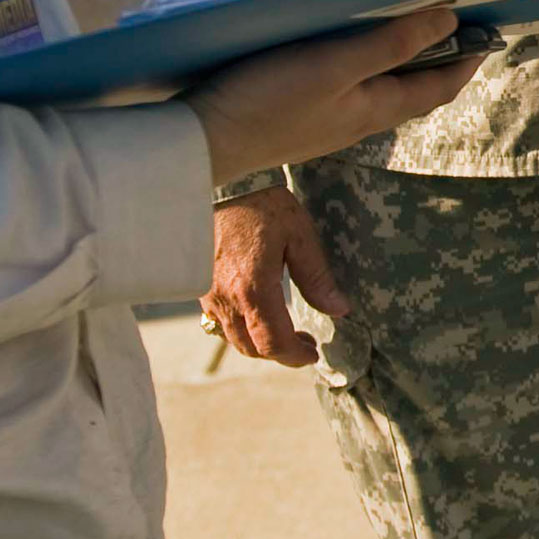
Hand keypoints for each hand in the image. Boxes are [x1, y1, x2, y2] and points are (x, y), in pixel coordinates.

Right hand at [186, 10, 484, 187]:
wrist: (202, 141)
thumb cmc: (269, 101)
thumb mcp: (335, 65)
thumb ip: (392, 43)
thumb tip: (449, 18)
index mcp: (376, 109)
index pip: (440, 87)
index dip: (468, 61)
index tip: (489, 32)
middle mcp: (360, 119)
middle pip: (414, 87)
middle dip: (440, 56)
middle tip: (456, 19)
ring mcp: (329, 120)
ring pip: (381, 87)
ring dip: (401, 58)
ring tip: (407, 21)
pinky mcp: (301, 114)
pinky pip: (349, 87)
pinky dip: (365, 63)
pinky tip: (348, 44)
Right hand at [207, 186, 344, 366]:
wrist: (220, 181)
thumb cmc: (262, 203)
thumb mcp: (298, 235)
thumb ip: (317, 277)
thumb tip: (339, 310)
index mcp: (253, 289)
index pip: (272, 343)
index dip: (294, 357)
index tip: (313, 353)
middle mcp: (225, 298)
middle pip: (251, 347)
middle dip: (280, 353)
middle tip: (305, 344)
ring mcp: (207, 294)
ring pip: (233, 337)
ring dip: (260, 343)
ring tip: (286, 331)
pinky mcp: (198, 285)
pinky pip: (218, 321)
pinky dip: (240, 329)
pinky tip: (258, 314)